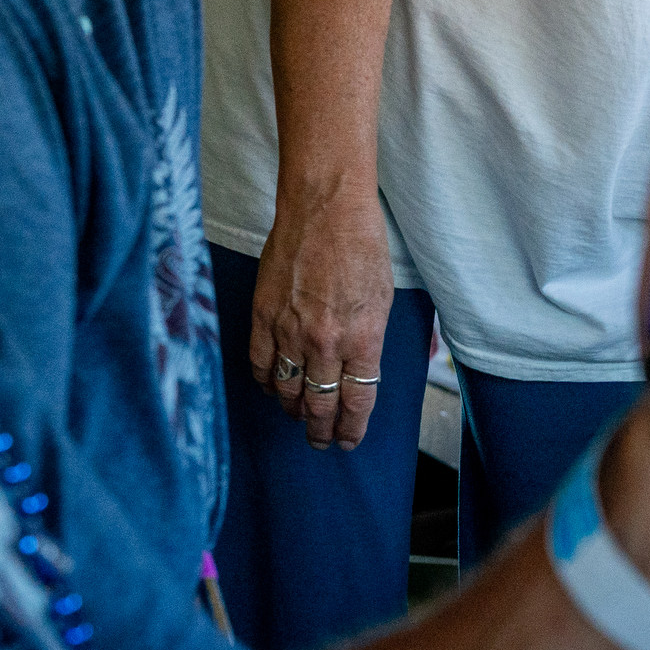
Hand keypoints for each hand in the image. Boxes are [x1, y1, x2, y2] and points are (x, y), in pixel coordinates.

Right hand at [249, 190, 398, 450]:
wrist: (325, 208)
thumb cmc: (362, 245)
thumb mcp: (386, 296)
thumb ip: (381, 338)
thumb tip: (389, 367)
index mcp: (363, 338)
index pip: (357, 401)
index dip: (351, 429)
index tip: (348, 441)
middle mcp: (326, 342)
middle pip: (321, 404)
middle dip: (322, 431)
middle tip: (322, 441)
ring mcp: (290, 331)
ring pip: (288, 391)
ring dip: (294, 411)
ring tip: (299, 418)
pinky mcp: (263, 316)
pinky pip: (261, 365)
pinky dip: (267, 383)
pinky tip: (273, 389)